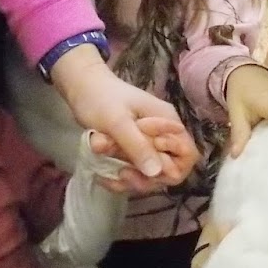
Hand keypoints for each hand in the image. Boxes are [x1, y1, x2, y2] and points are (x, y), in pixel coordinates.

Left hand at [50, 46, 194, 184]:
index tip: (143, 156)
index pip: (187, 154)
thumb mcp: (117, 121)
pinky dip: (121, 180)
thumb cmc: (100, 98)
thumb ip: (137, 145)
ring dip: (132, 179)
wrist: (80, 87)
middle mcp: (163, 135)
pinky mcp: (134, 152)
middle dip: (147, 176)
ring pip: (152, 175)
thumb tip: (156, 173)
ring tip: (111, 174)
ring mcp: (149, 144)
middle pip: (170, 170)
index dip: (170, 163)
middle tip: (123, 171)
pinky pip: (136, 173)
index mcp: (167, 122)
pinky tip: (104, 177)